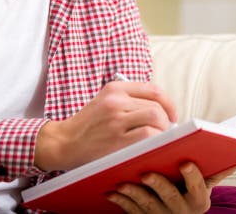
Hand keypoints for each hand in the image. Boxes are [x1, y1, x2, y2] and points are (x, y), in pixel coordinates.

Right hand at [34, 81, 176, 170]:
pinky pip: (147, 136)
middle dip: (168, 120)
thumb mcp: (105, 102)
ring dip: (163, 131)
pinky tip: (151, 147)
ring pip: (156, 118)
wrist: (63, 142)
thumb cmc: (87, 125)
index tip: (171, 115)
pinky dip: (155, 141)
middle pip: (157, 105)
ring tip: (159, 139)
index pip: (153, 89)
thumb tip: (162, 110)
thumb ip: (129, 100)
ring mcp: (116, 119)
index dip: (169, 103)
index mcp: (114, 88)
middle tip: (166, 132)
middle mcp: (116, 100)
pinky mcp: (116, 139)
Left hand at [107, 163, 235, 212]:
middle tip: (146, 173)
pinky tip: (111, 191)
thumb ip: (217, 171)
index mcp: (199, 200)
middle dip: (158, 185)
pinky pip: (131, 212)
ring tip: (122, 182)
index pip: (199, 189)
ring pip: (147, 207)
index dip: (193, 177)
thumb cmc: (189, 192)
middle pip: (170, 198)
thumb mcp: (205, 184)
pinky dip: (121, 202)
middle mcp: (182, 212)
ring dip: (133, 194)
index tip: (186, 162)